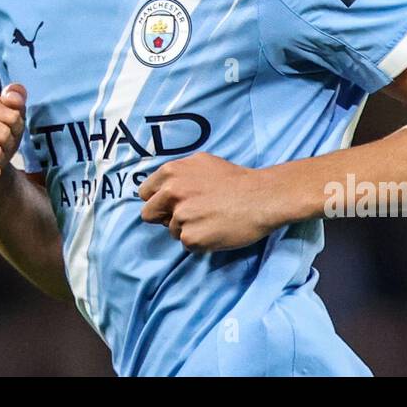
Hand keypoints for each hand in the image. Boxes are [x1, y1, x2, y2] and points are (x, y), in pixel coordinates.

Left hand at [137, 153, 275, 252]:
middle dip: (164, 216)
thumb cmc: (235, 179)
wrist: (261, 197)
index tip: (170, 204)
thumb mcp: (202, 162)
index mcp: (170, 172)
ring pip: (171, 230)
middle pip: (149, 214)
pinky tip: (215, 230)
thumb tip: (163, 186)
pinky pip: (187, 243)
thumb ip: (179, 173)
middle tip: (188, 215)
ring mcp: (180, 216)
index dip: (158, 200)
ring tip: (209, 220)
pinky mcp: (191, 237)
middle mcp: (171, 192)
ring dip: (186, 229)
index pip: (145, 193)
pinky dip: (199, 241)